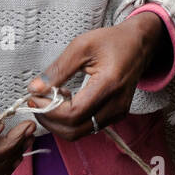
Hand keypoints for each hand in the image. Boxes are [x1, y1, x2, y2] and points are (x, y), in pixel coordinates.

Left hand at [25, 14, 165, 140]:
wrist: (139, 43)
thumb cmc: (112, 41)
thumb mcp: (81, 46)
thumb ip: (58, 70)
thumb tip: (34, 88)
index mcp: (109, 84)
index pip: (73, 113)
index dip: (49, 110)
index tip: (34, 97)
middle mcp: (116, 104)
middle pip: (74, 130)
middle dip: (49, 120)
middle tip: (36, 101)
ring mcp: (118, 112)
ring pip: (79, 132)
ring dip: (59, 122)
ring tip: (51, 99)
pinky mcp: (116, 114)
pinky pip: (87, 127)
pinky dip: (71, 120)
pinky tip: (66, 101)